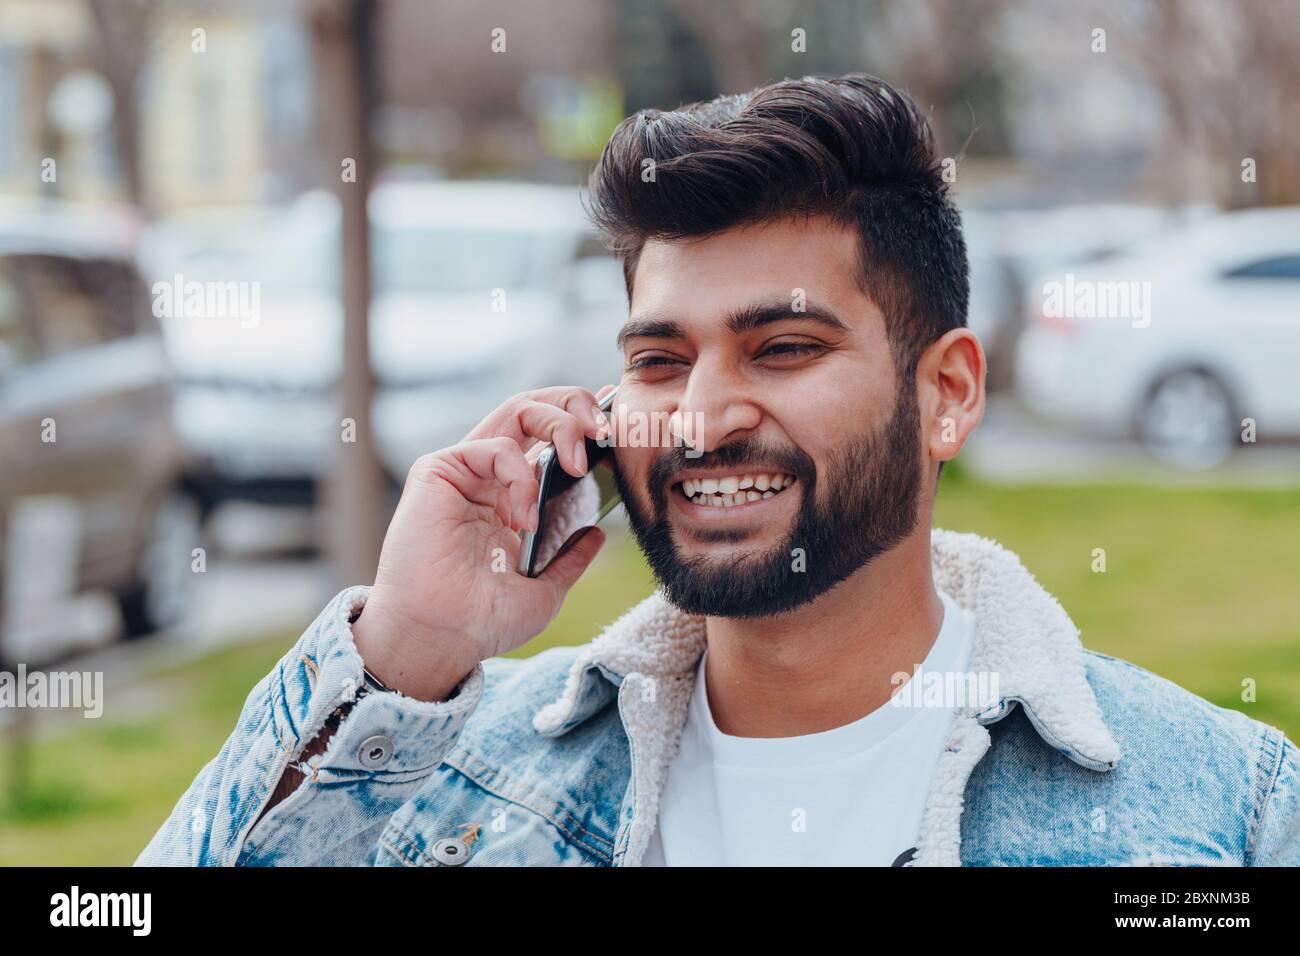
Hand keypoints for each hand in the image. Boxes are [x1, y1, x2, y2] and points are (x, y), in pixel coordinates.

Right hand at [351, 384, 616, 700]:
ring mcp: (465, 471)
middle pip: (535, 409)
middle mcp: (488, 477)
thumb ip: (570, 558)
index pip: (549, 440)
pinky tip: (525, 518)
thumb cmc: (483, 621)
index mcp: (511, 498)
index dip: (583, 420)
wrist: (442, 639)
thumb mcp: (545, 590)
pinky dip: (521, 477)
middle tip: (605, 431)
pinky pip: (493, 447)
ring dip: (560, 425)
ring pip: (517, 410)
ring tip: (578, 463)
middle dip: (577, 406)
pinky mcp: (439, 471)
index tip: (618, 420)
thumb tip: (597, 532)